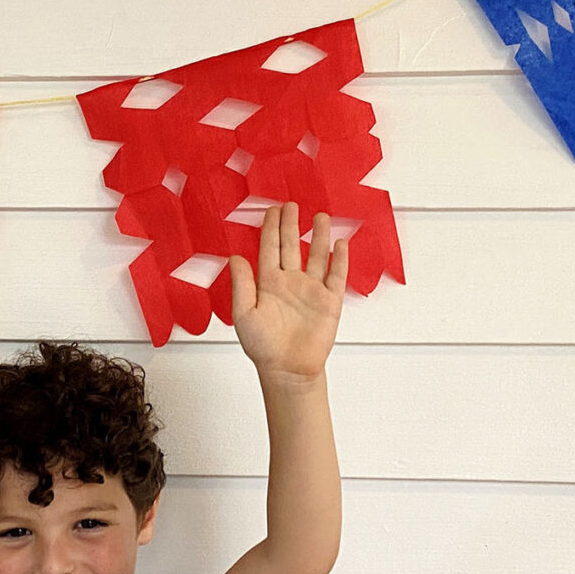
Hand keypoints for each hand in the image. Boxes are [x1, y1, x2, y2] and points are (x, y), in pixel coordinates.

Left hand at [229, 203, 346, 385]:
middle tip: (291, 204)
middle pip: (292, 246)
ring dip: (318, 236)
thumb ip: (242, 284)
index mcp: (269, 282)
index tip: (272, 209)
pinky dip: (339, 259)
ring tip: (320, 215)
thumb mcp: (244, 313)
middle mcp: (290, 281)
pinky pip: (336, 275)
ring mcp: (311, 289)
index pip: (270, 248)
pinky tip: (339, 243)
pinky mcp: (330, 301)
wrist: (288, 369)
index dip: (270, 229)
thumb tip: (235, 257)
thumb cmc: (263, 346)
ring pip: (316, 255)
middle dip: (291, 224)